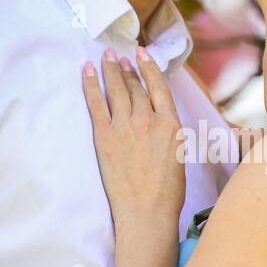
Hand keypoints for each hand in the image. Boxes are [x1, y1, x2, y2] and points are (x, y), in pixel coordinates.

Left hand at [82, 48, 185, 226]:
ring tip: (106, 58)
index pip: (159, 87)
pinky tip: (87, 71)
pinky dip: (91, 84)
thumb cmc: (168, 193)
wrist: (147, 211)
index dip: (149, 68)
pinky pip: (96, 103)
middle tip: (120, 58)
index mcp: (171, 125)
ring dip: (111, 71)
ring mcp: (125, 127)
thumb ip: (169, 133)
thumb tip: (161, 122)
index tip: (142, 54)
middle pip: (136, 87)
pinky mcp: (104, 136)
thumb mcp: (179, 155)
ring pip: (117, 90)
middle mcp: (148, 120)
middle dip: (127, 70)